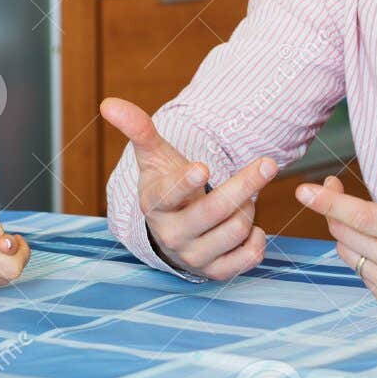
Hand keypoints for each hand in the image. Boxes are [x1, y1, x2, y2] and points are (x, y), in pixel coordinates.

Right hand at [100, 96, 276, 280]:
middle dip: (245, 185)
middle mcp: (172, 235)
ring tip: (240, 200)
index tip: (203, 168)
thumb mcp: (153, 156)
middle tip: (268, 163)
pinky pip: (249, 258)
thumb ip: (137, 128)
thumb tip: (109, 104)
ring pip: (237, 229)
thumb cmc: (166, 183)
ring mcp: (193, 257)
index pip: (169, 195)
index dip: (186, 183)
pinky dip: (257, 239)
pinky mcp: (215, 273)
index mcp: (155, 204)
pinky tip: (251, 226)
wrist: (172, 228)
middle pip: (215, 210)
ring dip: (248, 208)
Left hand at [296, 125, 376, 313]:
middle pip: (346, 234)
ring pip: (348, 255)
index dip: (331, 203)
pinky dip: (360, 256)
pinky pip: (360, 275)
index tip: (303, 190)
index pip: (363, 218)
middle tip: (335, 184)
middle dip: (333, 207)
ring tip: (360, 216)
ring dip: (345, 232)